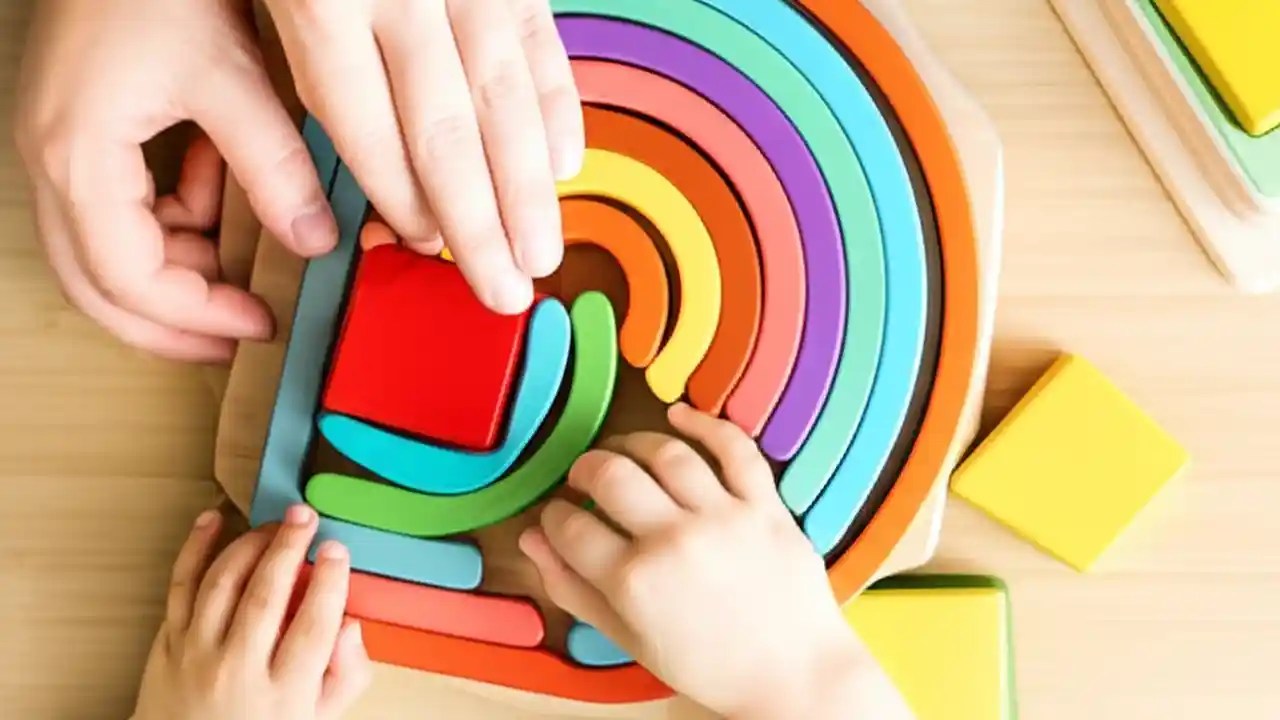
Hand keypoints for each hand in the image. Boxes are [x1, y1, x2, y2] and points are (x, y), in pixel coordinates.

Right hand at [15, 0, 337, 361]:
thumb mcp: (230, 76)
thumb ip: (273, 166)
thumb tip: (315, 240)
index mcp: (78, 157)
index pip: (129, 279)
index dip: (197, 315)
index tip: (260, 322)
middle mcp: (52, 159)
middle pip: (99, 283)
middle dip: (171, 320)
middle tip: (241, 334)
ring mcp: (60, 145)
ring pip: (108, 248)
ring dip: (176, 266)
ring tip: (243, 258)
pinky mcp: (81, 127)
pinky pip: (119, 203)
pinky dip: (174, 213)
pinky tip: (218, 183)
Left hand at [132, 505, 370, 719]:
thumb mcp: (317, 718)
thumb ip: (345, 674)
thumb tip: (349, 623)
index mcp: (286, 695)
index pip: (313, 626)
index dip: (329, 582)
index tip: (337, 550)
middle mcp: (238, 672)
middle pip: (265, 595)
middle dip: (289, 547)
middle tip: (306, 516)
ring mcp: (197, 656)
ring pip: (223, 584)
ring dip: (250, 544)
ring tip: (274, 523)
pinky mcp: (167, 645)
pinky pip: (179, 587)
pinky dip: (195, 548)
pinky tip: (214, 520)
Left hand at [263, 0, 582, 313]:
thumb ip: (272, 83)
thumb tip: (314, 213)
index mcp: (321, 4)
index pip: (369, 131)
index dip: (401, 200)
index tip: (426, 246)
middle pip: (446, 134)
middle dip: (479, 225)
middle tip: (503, 290)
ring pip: (504, 98)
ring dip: (528, 187)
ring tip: (538, 253)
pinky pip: (541, 40)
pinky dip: (558, 104)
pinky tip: (565, 164)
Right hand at [520, 404, 911, 719]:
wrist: (793, 676)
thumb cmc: (709, 666)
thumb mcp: (630, 639)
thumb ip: (574, 589)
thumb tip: (531, 540)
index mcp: (634, 582)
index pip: (570, 526)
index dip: (554, 516)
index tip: (559, 516)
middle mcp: (674, 540)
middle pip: (611, 476)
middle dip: (586, 469)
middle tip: (584, 477)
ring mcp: (724, 518)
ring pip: (667, 453)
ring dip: (634, 443)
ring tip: (623, 450)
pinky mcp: (766, 507)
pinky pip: (735, 449)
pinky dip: (706, 424)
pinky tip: (679, 415)